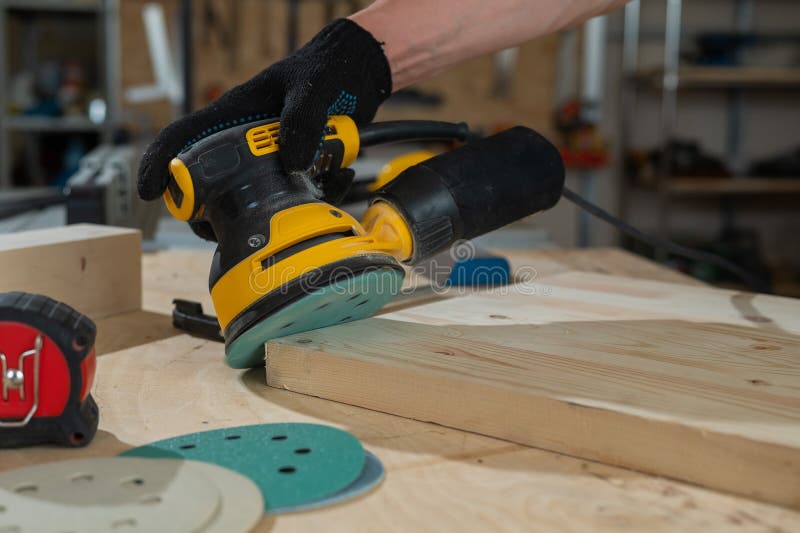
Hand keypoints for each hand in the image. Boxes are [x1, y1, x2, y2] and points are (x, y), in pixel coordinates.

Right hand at [137, 18, 391, 202]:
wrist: (361, 70)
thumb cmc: (328, 68)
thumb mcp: (313, 86)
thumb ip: (302, 118)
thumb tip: (290, 164)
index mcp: (235, 115)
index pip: (184, 137)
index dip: (160, 163)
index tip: (150, 191)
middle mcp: (246, 141)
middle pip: (208, 184)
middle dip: (213, 212)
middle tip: (231, 227)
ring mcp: (270, 159)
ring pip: (252, 200)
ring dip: (272, 215)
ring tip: (301, 206)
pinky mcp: (298, 170)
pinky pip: (297, 197)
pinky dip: (319, 198)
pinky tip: (343, 179)